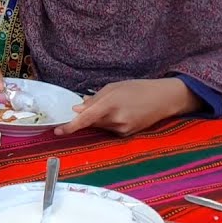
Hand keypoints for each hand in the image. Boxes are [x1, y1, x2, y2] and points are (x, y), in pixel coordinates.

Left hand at [55, 79, 198, 135]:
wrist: (163, 99)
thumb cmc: (138, 88)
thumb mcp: (114, 87)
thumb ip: (94, 99)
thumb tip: (77, 109)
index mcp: (111, 104)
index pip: (86, 118)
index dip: (70, 126)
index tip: (58, 131)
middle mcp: (116, 120)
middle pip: (91, 122)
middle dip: (87, 116)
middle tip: (95, 103)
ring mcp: (122, 129)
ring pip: (100, 126)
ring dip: (99, 118)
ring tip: (116, 105)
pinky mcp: (127, 135)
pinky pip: (109, 129)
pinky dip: (109, 122)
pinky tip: (122, 113)